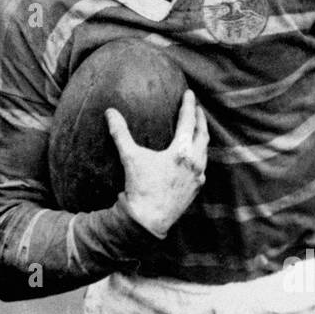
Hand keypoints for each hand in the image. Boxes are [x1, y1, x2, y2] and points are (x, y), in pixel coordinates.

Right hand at [105, 90, 208, 237]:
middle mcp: (195, 163)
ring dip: (202, 138)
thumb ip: (120, 133)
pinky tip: (194, 158)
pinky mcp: (196, 189)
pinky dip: (200, 157)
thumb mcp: (130, 157)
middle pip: (203, 134)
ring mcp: (198, 177)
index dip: (188, 105)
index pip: (188, 121)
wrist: (149, 220)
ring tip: (197, 130)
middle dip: (200, 119)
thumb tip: (110, 112)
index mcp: (182, 152)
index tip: (189, 93)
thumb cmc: (141, 188)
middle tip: (196, 108)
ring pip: (205, 151)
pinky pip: (202, 168)